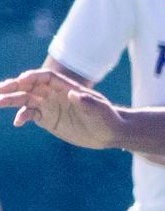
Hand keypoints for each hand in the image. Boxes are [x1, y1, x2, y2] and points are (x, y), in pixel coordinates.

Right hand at [1, 68, 122, 149]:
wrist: (108, 133)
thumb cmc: (107, 117)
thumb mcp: (99, 109)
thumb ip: (86, 101)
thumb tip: (73, 94)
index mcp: (66, 87)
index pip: (45, 77)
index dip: (32, 77)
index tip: (21, 81)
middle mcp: (54, 94)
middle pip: (30, 87)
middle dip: (14, 87)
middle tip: (0, 90)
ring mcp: (49, 106)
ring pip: (25, 99)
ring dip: (10, 100)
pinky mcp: (47, 119)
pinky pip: (30, 115)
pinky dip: (22, 116)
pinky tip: (17, 122)